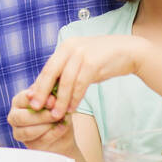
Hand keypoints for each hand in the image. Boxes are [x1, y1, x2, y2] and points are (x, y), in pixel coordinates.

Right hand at [8, 91, 75, 154]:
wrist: (62, 129)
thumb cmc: (56, 109)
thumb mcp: (56, 100)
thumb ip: (52, 97)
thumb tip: (51, 98)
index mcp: (19, 100)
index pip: (24, 99)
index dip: (39, 99)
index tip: (53, 100)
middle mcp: (14, 115)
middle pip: (21, 117)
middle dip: (41, 116)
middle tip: (56, 115)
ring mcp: (18, 131)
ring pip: (28, 131)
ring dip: (46, 126)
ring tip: (61, 121)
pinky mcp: (27, 143)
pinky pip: (39, 140)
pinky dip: (53, 134)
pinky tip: (62, 127)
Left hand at [26, 35, 148, 121]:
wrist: (130, 51)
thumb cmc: (105, 59)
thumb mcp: (82, 62)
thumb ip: (68, 71)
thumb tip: (51, 90)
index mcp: (65, 46)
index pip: (48, 68)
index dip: (38, 84)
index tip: (31, 99)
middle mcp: (70, 47)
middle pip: (51, 73)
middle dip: (42, 92)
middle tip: (35, 108)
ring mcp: (82, 54)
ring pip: (66, 82)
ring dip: (60, 100)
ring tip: (56, 115)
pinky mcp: (93, 63)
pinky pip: (80, 85)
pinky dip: (75, 99)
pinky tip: (72, 109)